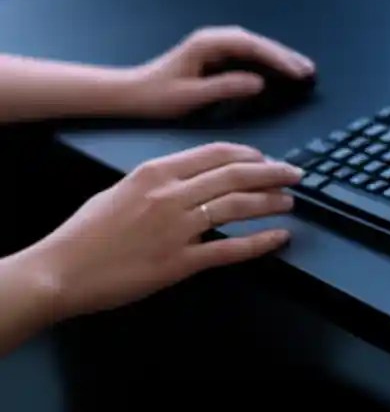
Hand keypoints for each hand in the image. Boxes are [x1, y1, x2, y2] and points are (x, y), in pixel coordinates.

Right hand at [27, 142, 301, 321]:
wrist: (61, 270)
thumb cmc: (84, 234)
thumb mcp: (118, 190)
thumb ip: (154, 181)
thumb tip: (185, 178)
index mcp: (155, 173)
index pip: (215, 154)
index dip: (249, 154)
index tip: (267, 158)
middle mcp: (170, 195)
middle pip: (236, 175)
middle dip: (272, 172)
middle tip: (294, 174)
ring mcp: (177, 228)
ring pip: (238, 206)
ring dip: (270, 202)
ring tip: (290, 201)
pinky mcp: (180, 262)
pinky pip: (230, 249)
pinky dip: (260, 242)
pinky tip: (279, 237)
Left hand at [122, 25, 313, 118]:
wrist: (131, 93)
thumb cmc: (155, 95)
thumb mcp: (190, 96)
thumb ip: (225, 87)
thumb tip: (258, 82)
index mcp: (206, 44)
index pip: (251, 46)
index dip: (277, 58)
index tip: (296, 72)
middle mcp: (212, 39)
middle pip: (257, 42)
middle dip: (285, 56)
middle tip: (308, 70)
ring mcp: (214, 44)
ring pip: (255, 46)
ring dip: (279, 57)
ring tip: (302, 69)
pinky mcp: (216, 54)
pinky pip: (248, 53)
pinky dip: (267, 60)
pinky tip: (280, 69)